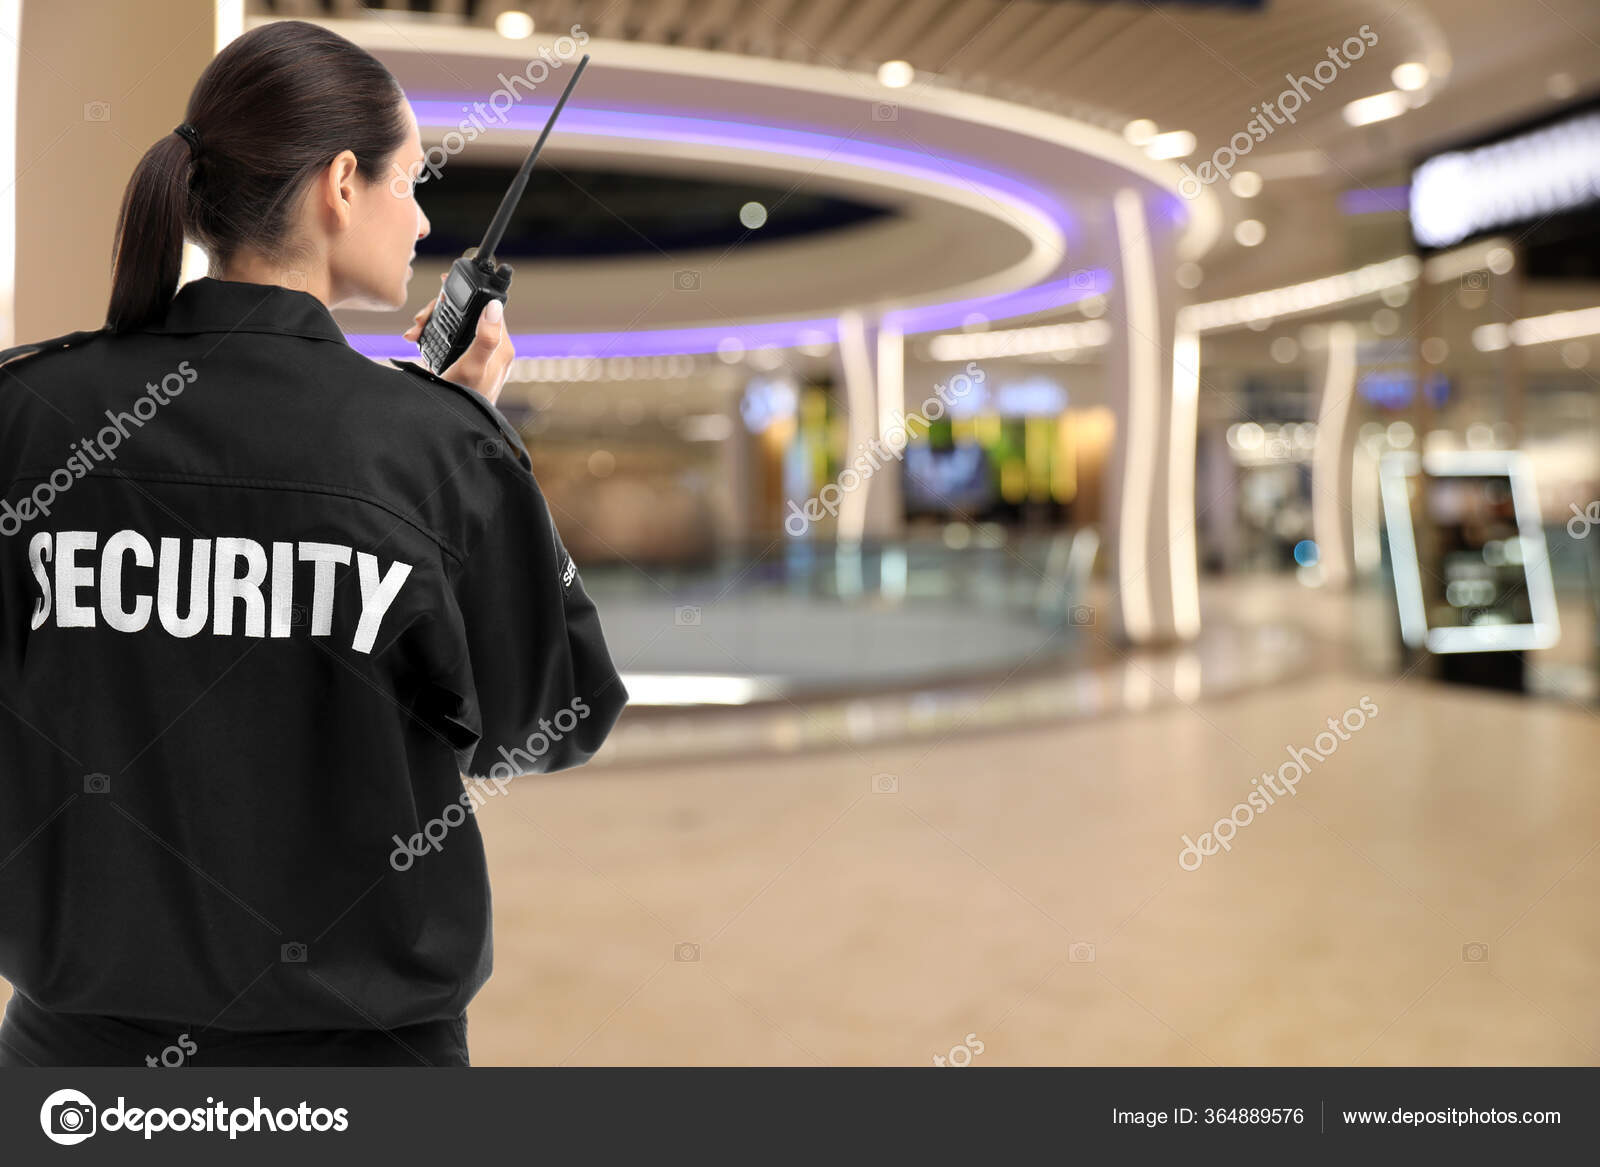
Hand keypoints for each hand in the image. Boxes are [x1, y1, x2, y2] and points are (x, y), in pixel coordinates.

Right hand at [403, 274, 515, 406]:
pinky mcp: (465, 364)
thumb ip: (486, 337)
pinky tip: (417, 342)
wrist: (454, 426)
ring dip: (431, 324)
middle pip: (467, 315)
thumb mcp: (473, 366)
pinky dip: (431, 338)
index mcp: (502, 346)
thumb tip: (494, 305)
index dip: (464, 297)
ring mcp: (478, 357)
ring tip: (414, 332)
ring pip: (455, 326)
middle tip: (419, 320)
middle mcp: (493, 350)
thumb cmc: (465, 399)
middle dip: (439, 312)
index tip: (441, 289)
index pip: (486, 307)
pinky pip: (449, 341)